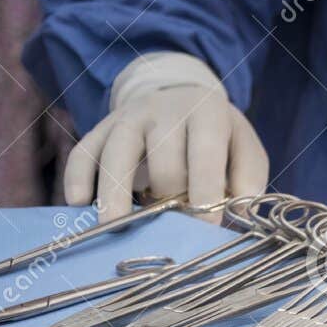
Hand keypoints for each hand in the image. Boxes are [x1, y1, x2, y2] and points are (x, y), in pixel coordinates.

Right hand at [65, 53, 267, 222]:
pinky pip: (84, 151)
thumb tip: (242, 208)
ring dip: (114, 193)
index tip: (205, 226)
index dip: (205, 191)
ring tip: (114, 226)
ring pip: (116, 155)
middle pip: (162, 161)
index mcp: (207, 114)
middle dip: (166, 198)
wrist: (182, 97)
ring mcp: (129, 118)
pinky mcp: (102, 127)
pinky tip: (78, 202)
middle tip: (172, 229)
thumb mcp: (244, 147)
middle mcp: (165, 111)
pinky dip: (78, 175)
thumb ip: (249, 175)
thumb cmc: (219, 136)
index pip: (204, 154)